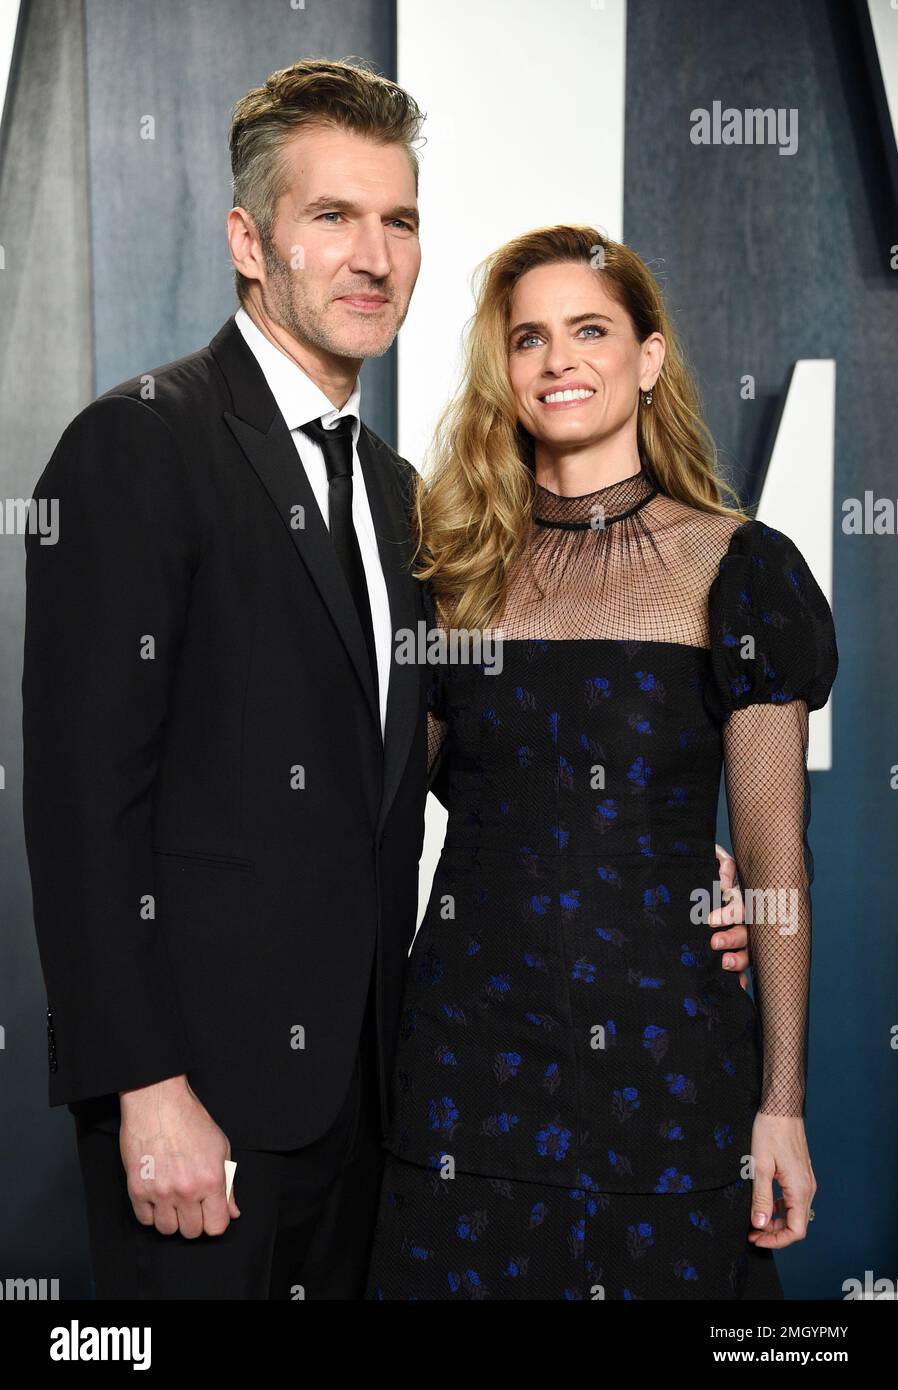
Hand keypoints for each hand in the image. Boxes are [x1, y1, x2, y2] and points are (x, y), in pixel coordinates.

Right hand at [118, 1074, 239, 1236]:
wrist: (157, 1102)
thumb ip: (229, 1185)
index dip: (214, 1221)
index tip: (210, 1212)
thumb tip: (233, 1212)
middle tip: (190, 1201)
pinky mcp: (137, 1189)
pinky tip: (157, 1194)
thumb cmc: (191, 1120)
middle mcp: (187, 1190)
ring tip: (172, 1198)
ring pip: (166, 1230)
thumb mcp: (220, 1148)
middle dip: (193, 1220)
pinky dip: (151, 1212)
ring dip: (171, 1218)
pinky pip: (144, 1220)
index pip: (216, 1226)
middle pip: (191, 1232)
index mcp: (212, 1180)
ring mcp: (160, 1192)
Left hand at [710, 842, 749, 988]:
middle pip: (746, 932)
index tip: (710, 920)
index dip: (728, 914)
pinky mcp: (737, 952)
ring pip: (748, 952)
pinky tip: (738, 987)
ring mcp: (744, 938)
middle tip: (714, 942)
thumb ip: (721, 864)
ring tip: (724, 964)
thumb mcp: (714, 861)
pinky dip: (741, 978)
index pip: (741, 908)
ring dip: (738, 960)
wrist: (703, 882)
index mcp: (741, 898)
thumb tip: (724, 879)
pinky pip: (744, 968)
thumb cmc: (711, 872)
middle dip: (732, 939)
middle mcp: (746, 920)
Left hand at [747, 1112, 815, 1247]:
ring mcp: (805, 1181)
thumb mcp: (760, 1166)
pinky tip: (764, 1203)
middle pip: (796, 1224)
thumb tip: (759, 1224)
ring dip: (776, 1220)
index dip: (776, 1240)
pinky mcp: (800, 1174)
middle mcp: (807, 1188)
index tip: (756, 1238)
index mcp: (799, 1189)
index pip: (796, 1230)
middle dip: (774, 1232)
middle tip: (752, 1232)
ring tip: (755, 1219)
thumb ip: (760, 1198)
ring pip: (794, 1213)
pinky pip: (793, 1200)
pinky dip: (779, 1207)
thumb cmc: (771, 1132)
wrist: (782, 1108)